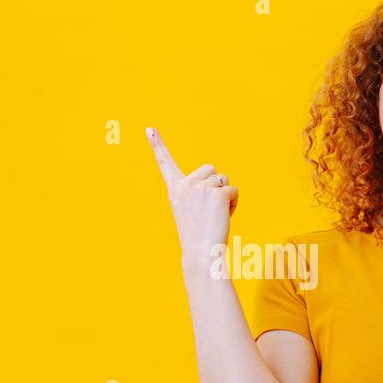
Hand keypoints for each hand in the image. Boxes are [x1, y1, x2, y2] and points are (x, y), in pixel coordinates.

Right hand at [146, 126, 238, 265]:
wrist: (200, 253)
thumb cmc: (198, 236)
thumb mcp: (191, 210)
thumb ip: (198, 193)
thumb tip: (220, 187)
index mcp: (174, 188)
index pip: (164, 163)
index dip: (157, 145)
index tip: (149, 129)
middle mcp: (184, 184)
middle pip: (211, 170)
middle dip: (216, 185)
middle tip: (208, 210)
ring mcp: (201, 187)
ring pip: (224, 180)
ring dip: (225, 196)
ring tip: (214, 215)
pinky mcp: (217, 193)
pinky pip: (233, 190)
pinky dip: (233, 204)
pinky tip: (223, 217)